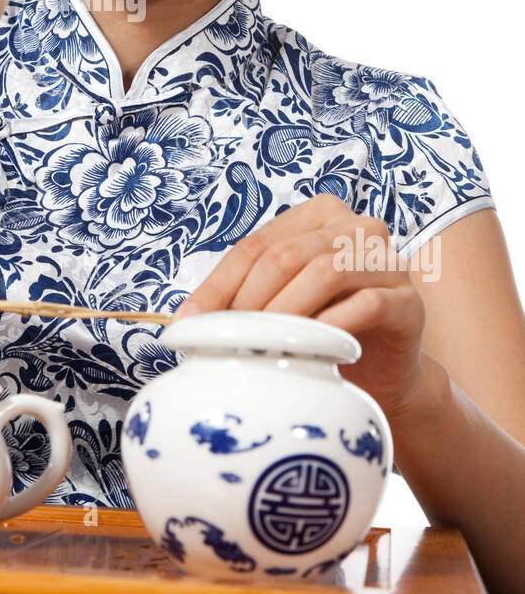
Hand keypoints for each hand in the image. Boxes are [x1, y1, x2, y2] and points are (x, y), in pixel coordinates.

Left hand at [173, 194, 428, 422]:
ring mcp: (388, 261)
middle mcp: (357, 228)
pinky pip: (365, 305)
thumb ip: (242, 298)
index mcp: (320, 216)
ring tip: (263, 346)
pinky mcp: (409, 300)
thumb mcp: (280, 306)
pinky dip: (330, 328)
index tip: (189, 322)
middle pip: (286, 255)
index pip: (258, 245)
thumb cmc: (324, 334)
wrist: (383, 377)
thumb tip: (184, 320)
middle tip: (228, 341)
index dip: (218, 284)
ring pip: (324, 272)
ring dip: (285, 313)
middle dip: (248, 301)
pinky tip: (312, 351)